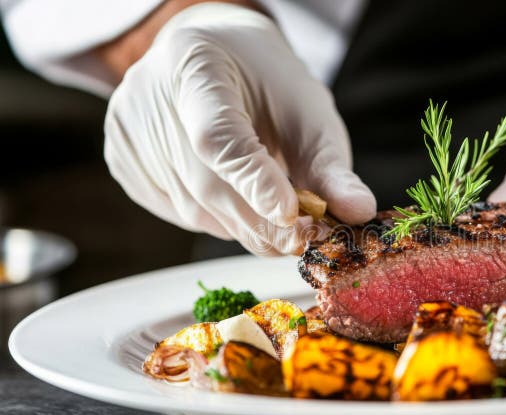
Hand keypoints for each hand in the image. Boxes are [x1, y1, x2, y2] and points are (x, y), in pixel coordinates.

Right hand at [103, 3, 375, 254]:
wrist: (218, 60)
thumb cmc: (269, 86)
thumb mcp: (309, 115)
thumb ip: (331, 168)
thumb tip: (359, 213)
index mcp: (195, 63)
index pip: (219, 136)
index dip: (254, 181)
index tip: (292, 216)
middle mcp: (148, 94)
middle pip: (206, 182)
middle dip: (261, 222)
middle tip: (303, 240)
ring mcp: (128, 130)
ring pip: (193, 208)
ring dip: (244, 227)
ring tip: (278, 219)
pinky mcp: (123, 159)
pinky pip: (178, 212)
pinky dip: (218, 221)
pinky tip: (240, 202)